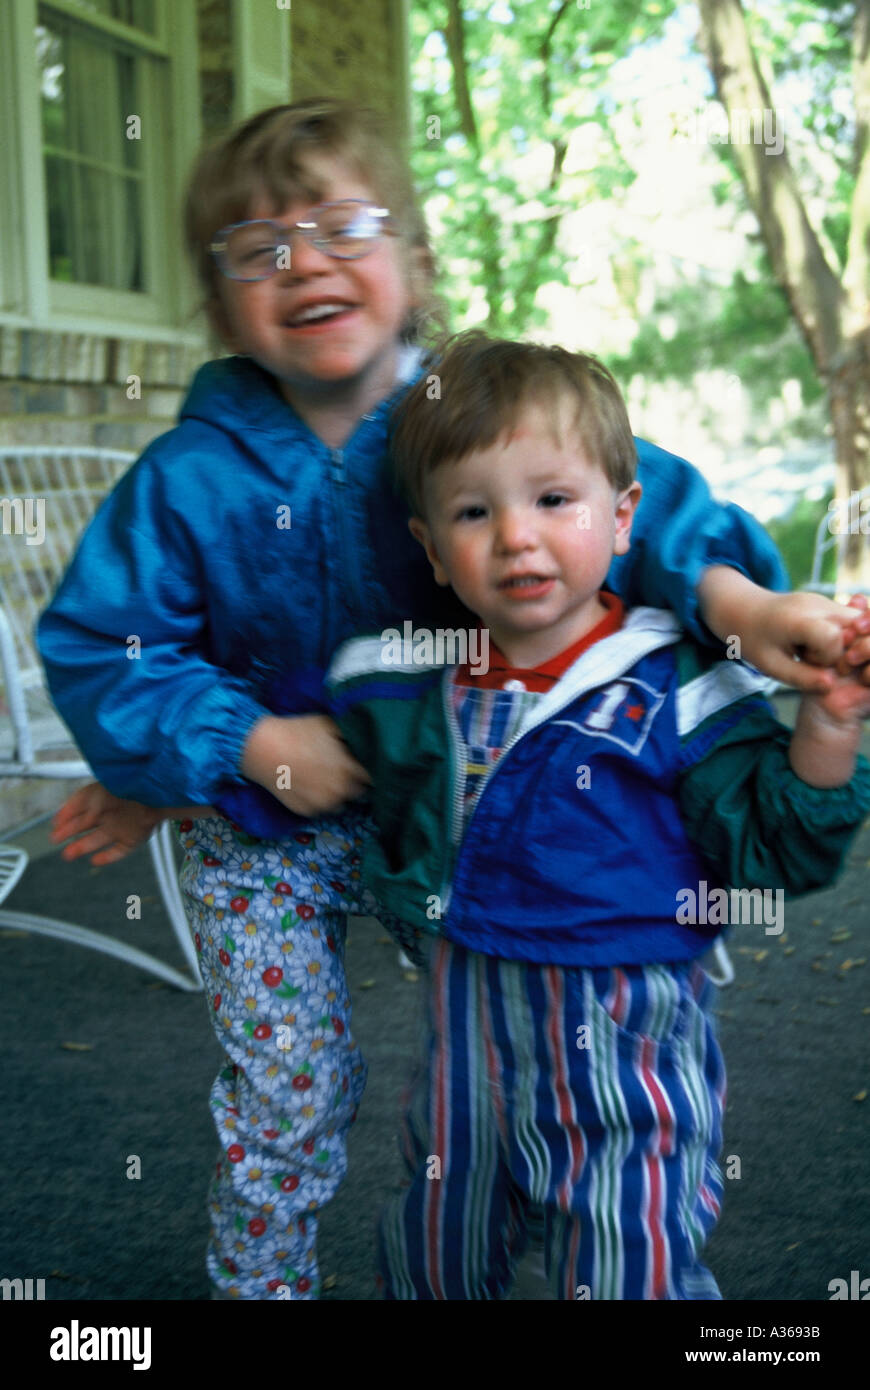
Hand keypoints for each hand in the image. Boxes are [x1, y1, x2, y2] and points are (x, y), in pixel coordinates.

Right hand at [50, 783, 161, 865]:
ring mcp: (122, 826)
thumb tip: (62, 820)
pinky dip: (107, 857)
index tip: (54, 823)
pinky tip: (95, 861)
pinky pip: (119, 851)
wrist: (155, 792)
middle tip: (54, 839)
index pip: (80, 806)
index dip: (65, 815)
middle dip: (69, 832)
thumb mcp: (96, 794)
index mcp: (102, 797)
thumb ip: (79, 807)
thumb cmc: (126, 787)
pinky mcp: (134, 838)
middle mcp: (111, 812)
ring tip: (67, 855)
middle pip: (86, 825)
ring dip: (82, 847)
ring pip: (98, 839)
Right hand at [241, 714, 370, 817]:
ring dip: (337, 795)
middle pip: (358, 792)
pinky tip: (309, 787)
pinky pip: (319, 809)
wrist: (265, 749)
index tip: (359, 765)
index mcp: (350, 769)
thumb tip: (360, 742)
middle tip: (342, 772)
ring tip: (325, 781)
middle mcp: (340, 791)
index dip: (365, 770)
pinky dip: (317, 800)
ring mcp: (322, 804)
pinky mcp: (306, 811)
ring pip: (339, 804)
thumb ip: (349, 738)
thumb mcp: (329, 726)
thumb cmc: (298, 732)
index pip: (370, 777)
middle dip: (353, 783)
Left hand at [699, 569, 869, 691]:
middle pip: (854, 629)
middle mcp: (817, 604)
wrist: (743, 609)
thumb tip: (832, 686)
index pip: (833, 639)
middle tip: (811, 656)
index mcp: (799, 619)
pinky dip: (842, 636)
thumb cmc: (753, 640)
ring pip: (857, 624)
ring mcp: (825, 600)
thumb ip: (802, 678)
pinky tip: (816, 642)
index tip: (807, 661)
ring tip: (813, 649)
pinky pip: (850, 621)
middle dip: (842, 650)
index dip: (827, 658)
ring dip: (844, 643)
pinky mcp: (828, 602)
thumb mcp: (771, 666)